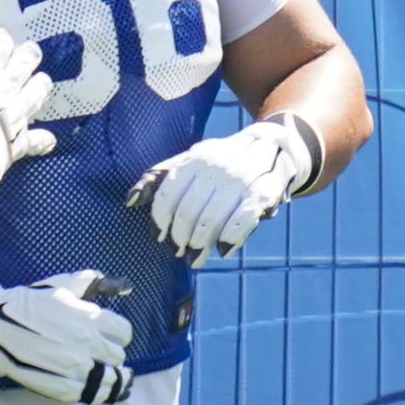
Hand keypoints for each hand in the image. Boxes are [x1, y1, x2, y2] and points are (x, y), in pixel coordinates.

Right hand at [0, 29, 55, 195]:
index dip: (1, 42)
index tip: (3, 35)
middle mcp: (5, 95)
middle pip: (21, 70)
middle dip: (28, 57)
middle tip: (33, 49)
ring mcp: (14, 120)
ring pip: (34, 98)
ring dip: (40, 88)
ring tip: (45, 80)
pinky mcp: (17, 145)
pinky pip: (34, 141)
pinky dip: (42, 140)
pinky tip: (50, 139)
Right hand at [0, 271, 135, 404]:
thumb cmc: (28, 302)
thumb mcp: (61, 284)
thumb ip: (91, 283)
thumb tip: (118, 284)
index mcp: (90, 319)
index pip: (124, 332)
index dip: (119, 333)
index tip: (113, 335)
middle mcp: (88, 345)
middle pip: (117, 355)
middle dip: (112, 352)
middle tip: (103, 352)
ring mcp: (76, 369)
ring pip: (111, 379)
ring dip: (114, 377)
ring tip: (113, 376)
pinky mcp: (64, 388)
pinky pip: (93, 395)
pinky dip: (100, 391)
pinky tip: (100, 388)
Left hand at [126, 116, 317, 260]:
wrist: (275, 146)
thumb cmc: (223, 161)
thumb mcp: (190, 162)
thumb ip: (159, 180)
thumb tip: (129, 201)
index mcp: (195, 159)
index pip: (168, 194)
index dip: (161, 221)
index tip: (160, 237)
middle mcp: (217, 166)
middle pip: (188, 212)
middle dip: (180, 238)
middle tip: (179, 252)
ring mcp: (242, 179)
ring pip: (212, 220)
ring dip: (201, 245)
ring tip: (196, 258)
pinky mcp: (264, 191)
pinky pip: (242, 221)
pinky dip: (230, 239)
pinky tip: (223, 250)